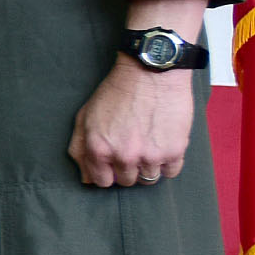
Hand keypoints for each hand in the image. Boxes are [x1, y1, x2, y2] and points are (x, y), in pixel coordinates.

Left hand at [70, 60, 197, 187]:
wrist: (151, 73)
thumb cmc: (117, 92)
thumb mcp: (85, 117)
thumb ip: (80, 149)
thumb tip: (86, 178)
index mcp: (99, 149)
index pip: (102, 181)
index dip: (107, 172)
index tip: (114, 162)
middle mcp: (124, 156)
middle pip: (127, 181)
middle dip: (127, 168)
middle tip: (132, 148)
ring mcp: (151, 156)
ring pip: (149, 179)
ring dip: (148, 166)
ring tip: (148, 145)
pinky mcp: (174, 150)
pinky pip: (171, 172)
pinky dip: (168, 163)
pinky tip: (163, 146)